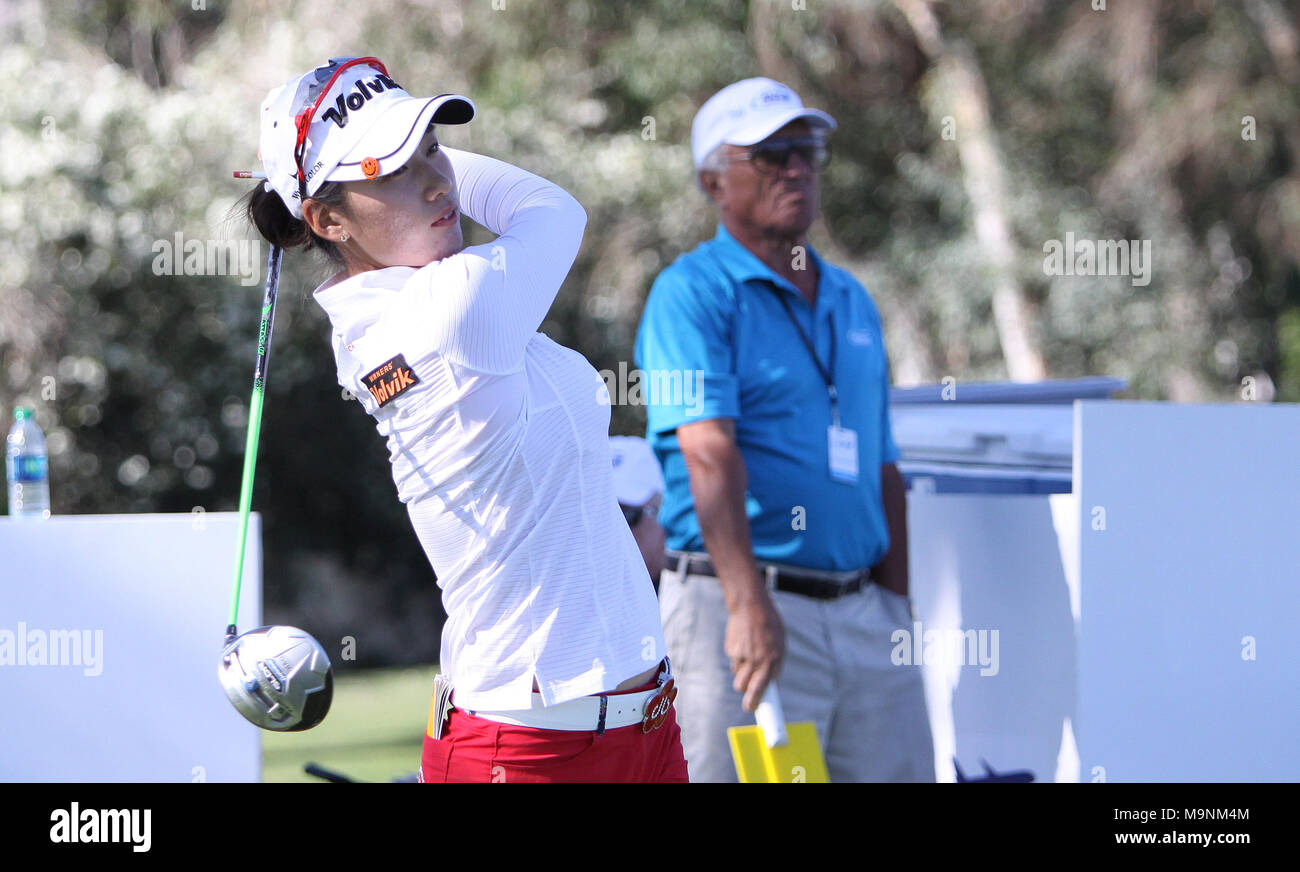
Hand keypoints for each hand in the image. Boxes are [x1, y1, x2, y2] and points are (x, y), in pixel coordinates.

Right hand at [724, 593, 785, 712]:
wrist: (751, 605)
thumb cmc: (770, 625)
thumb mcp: (780, 644)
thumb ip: (775, 664)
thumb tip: (771, 682)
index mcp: (770, 660)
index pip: (760, 688)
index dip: (754, 701)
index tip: (751, 708)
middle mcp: (755, 659)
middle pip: (742, 686)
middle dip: (744, 691)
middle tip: (747, 693)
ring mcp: (741, 654)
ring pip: (737, 674)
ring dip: (742, 672)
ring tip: (749, 657)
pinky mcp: (731, 648)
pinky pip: (734, 661)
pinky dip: (738, 657)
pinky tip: (744, 643)